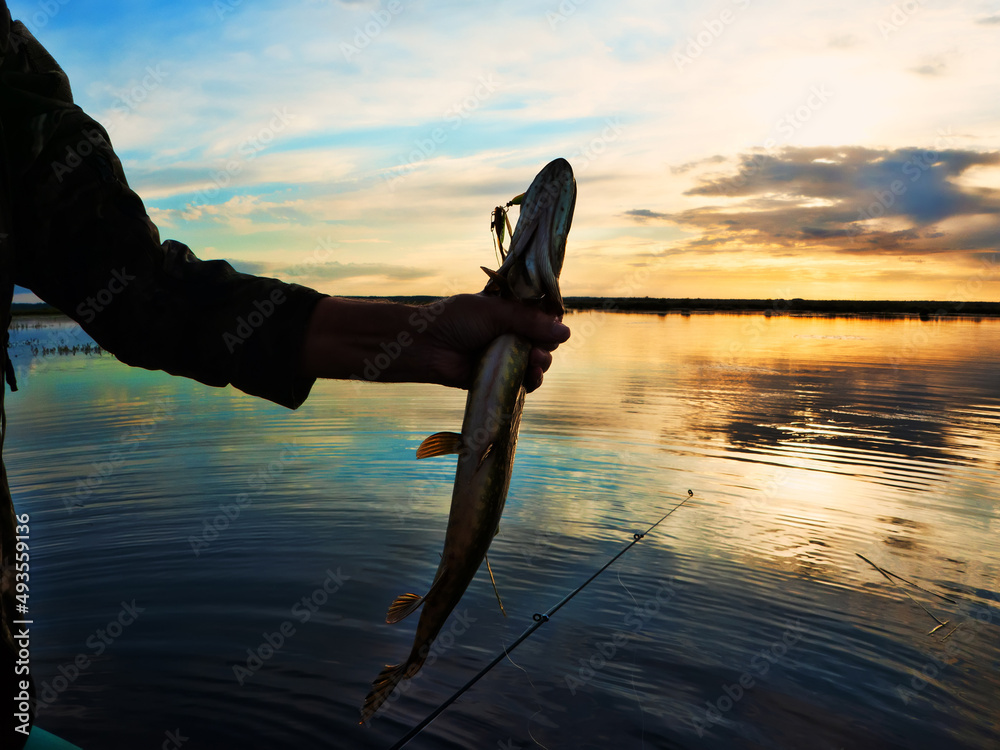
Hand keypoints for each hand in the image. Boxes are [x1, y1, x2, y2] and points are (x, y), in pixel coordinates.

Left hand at [416, 293, 570, 391]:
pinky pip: (523, 381)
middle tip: (540, 347)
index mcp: (508, 310)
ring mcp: (504, 355)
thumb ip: (530, 322)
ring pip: (537, 361)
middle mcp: (509, 332)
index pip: (540, 315)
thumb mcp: (496, 312)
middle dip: (547, 343)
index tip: (555, 323)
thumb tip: (566, 332)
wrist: (426, 346)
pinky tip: (532, 377)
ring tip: (535, 362)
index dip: (551, 320)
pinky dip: (532, 380)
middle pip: (543, 339)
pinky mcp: (499, 377)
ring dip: (542, 362)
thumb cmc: (456, 320)